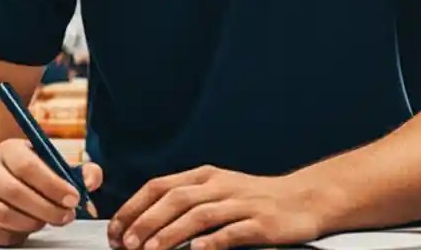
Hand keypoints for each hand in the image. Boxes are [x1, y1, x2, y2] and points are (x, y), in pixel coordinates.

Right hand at [0, 138, 103, 246]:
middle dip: (46, 208)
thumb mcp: (57, 166)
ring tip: (46, 221)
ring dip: (31, 222)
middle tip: (66, 216)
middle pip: (15, 191)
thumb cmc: (35, 176)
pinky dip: (14, 235)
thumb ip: (81, 171)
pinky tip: (26, 229)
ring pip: (3, 214)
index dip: (53, 185)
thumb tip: (91, 181)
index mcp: (9, 150)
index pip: (28, 166)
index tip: (74, 199)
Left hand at [108, 165, 325, 249]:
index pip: (161, 186)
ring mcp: (241, 203)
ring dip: (171, 233)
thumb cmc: (256, 199)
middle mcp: (221, 186)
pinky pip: (232, 231)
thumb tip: (144, 223)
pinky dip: (212, 240)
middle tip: (127, 243)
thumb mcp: (219, 190)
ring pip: (199, 215)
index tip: (116, 229)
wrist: (304, 199)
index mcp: (206, 176)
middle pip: (176, 198)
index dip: (135, 207)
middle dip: (147, 221)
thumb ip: (188, 201)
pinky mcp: (261, 223)